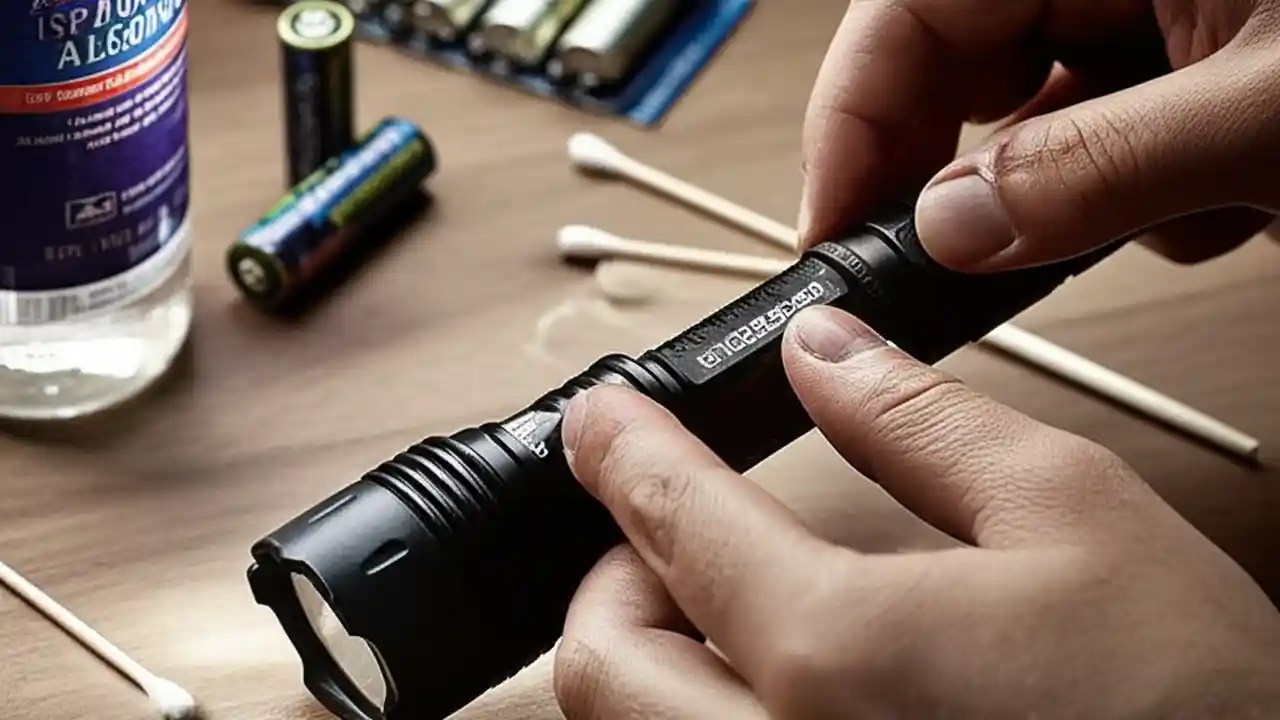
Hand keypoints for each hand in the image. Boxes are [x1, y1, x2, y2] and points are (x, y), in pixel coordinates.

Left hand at [553, 306, 1279, 718]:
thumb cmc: (1199, 714)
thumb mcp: (1076, 520)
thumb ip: (924, 424)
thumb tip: (828, 355)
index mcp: (837, 656)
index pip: (670, 524)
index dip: (624, 452)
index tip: (604, 425)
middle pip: (597, 667)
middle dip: (615, 579)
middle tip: (674, 533)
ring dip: (652, 659)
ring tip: (731, 608)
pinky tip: (790, 692)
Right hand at [800, 0, 1279, 269]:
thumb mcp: (1268, 118)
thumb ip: (1100, 169)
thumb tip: (952, 229)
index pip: (910, 8)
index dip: (851, 119)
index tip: (830, 230)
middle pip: (954, 66)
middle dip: (973, 177)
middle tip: (956, 264)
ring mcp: (1150, 18)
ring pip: (1029, 122)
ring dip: (1082, 199)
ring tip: (1176, 214)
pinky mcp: (1183, 73)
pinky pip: (1100, 147)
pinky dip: (1140, 202)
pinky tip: (1218, 204)